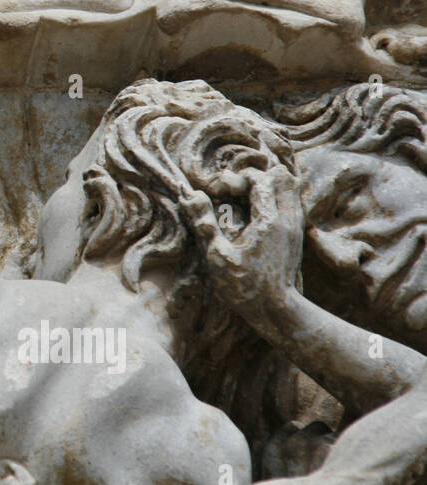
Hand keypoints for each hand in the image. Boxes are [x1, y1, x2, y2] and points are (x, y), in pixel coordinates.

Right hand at [180, 163, 304, 321]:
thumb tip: (189, 193)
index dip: (235, 179)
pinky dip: (274, 197)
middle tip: (233, 192)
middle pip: (280, 175)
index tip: (217, 194)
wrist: (275, 310)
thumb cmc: (243, 287)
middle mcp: (287, 218)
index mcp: (268, 220)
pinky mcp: (296, 233)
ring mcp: (295, 225)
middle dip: (254, 176)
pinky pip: (291, 200)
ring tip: (243, 199)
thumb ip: (204, 222)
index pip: (258, 178)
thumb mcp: (216, 256)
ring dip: (266, 185)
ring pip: (290, 185)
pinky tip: (255, 213)